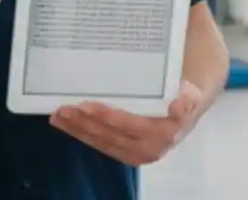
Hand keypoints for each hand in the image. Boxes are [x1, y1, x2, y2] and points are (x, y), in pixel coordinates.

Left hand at [49, 80, 203, 165]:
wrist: (185, 112)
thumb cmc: (183, 97)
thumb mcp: (191, 94)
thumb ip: (187, 100)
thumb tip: (178, 106)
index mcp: (162, 134)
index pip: (128, 125)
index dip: (106, 116)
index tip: (85, 105)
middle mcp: (146, 149)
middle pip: (109, 135)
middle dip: (83, 123)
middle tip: (62, 108)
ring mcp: (132, 153)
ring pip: (100, 141)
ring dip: (76, 130)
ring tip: (57, 115)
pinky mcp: (122, 152)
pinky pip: (99, 143)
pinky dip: (80, 133)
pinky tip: (64, 123)